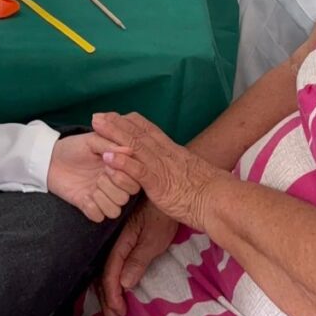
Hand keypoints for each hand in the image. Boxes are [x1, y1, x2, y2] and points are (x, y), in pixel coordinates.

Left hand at [47, 131, 140, 223]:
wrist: (50, 158)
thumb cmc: (74, 147)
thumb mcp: (92, 140)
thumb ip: (111, 145)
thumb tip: (131, 150)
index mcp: (119, 168)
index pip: (136, 179)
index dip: (126, 174)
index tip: (110, 162)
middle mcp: (113, 185)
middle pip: (127, 197)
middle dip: (115, 186)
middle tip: (101, 173)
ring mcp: (100, 197)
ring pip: (116, 210)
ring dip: (105, 199)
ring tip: (93, 186)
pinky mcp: (87, 206)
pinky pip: (98, 216)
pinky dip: (92, 208)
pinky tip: (84, 197)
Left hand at [93, 111, 219, 230]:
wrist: (219, 200)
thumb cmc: (209, 192)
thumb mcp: (191, 173)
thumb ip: (178, 167)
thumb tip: (173, 168)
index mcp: (172, 151)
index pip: (149, 130)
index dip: (130, 122)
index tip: (115, 115)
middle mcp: (165, 153)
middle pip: (137, 133)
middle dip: (116, 123)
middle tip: (97, 116)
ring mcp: (161, 167)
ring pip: (134, 146)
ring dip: (113, 135)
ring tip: (96, 126)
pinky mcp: (159, 183)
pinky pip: (138, 170)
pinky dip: (121, 163)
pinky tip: (107, 157)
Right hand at [98, 199, 177, 315]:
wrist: (164, 191)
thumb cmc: (162, 214)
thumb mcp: (154, 238)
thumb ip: (137, 260)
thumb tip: (124, 284)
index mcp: (117, 242)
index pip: (109, 274)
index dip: (112, 296)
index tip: (120, 314)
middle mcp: (110, 243)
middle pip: (101, 277)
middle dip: (107, 302)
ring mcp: (113, 242)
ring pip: (104, 272)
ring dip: (108, 295)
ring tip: (115, 314)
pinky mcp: (118, 241)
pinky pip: (109, 264)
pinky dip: (111, 282)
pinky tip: (116, 293)